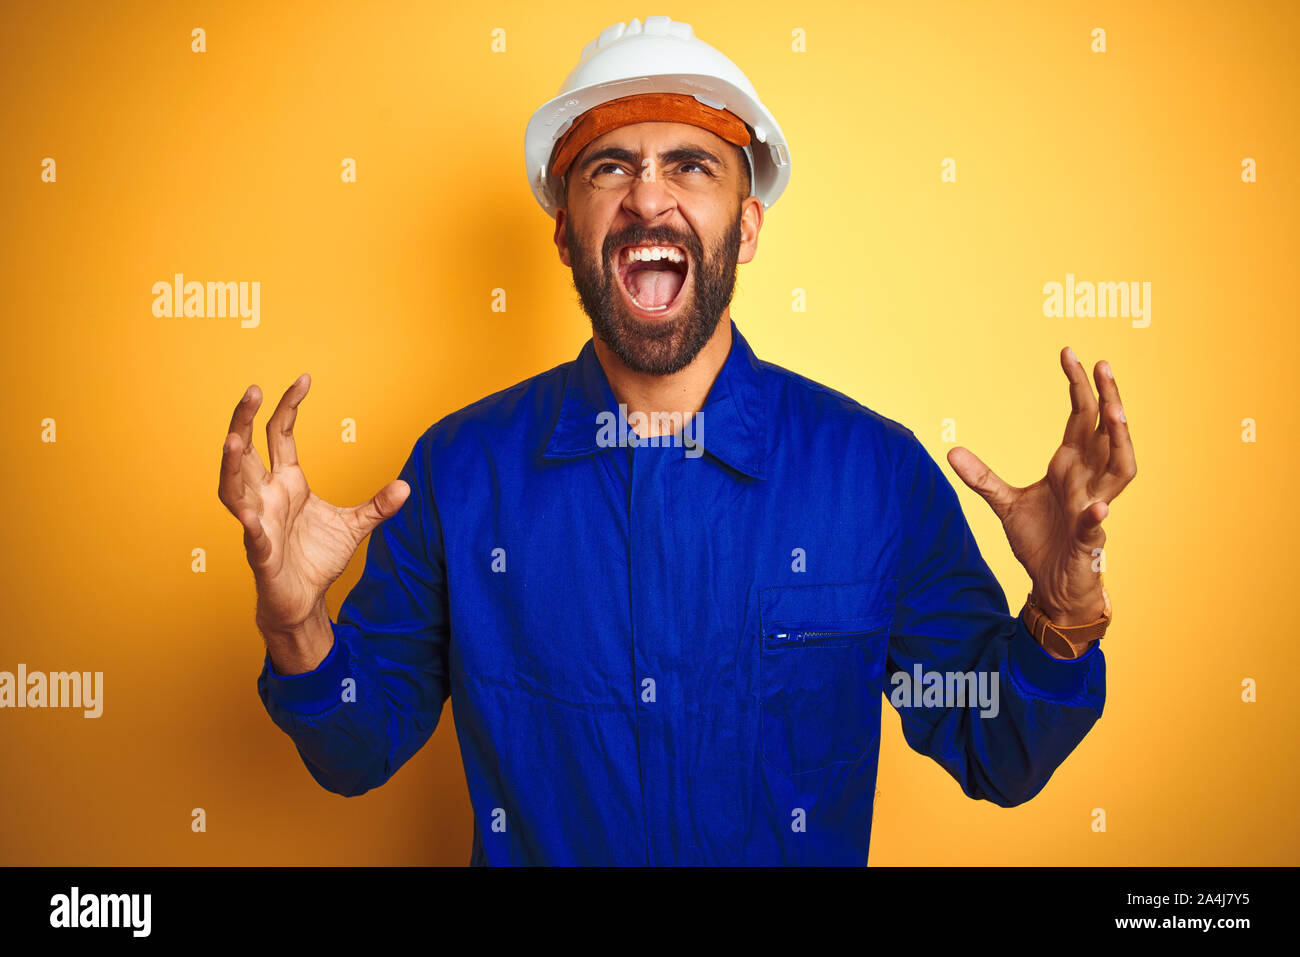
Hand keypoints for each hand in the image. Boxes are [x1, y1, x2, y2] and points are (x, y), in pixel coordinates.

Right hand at [217, 374, 409, 640]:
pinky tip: (249, 516)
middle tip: (251, 390)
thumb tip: (407, 486)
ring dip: (231, 465)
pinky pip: (251, 537)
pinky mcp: (260, 554)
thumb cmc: (317, 559)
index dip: (288, 407)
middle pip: (247, 452)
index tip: (303, 379)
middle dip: (244, 420)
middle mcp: (266, 497)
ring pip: (234, 489)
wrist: (304, 601)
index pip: (279, 435)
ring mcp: (259, 523)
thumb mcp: (355, 526)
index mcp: (287, 483)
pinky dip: (250, 526)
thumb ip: (378, 506)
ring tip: (231, 440)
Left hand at [946, 348, 1136, 625]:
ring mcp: (1093, 508)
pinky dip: (1097, 517)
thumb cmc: (1039, 540)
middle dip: (1107, 398)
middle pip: (1106, 431)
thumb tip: (951, 450)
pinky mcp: (1088, 541)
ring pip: (1120, 469)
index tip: (1069, 352)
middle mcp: (1089, 480)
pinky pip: (1097, 526)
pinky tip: (1099, 509)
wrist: (1051, 584)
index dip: (1078, 386)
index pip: (1081, 417)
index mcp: (1071, 466)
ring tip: (1114, 411)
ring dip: (1119, 441)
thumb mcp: (1004, 504)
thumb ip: (982, 477)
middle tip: (1103, 364)